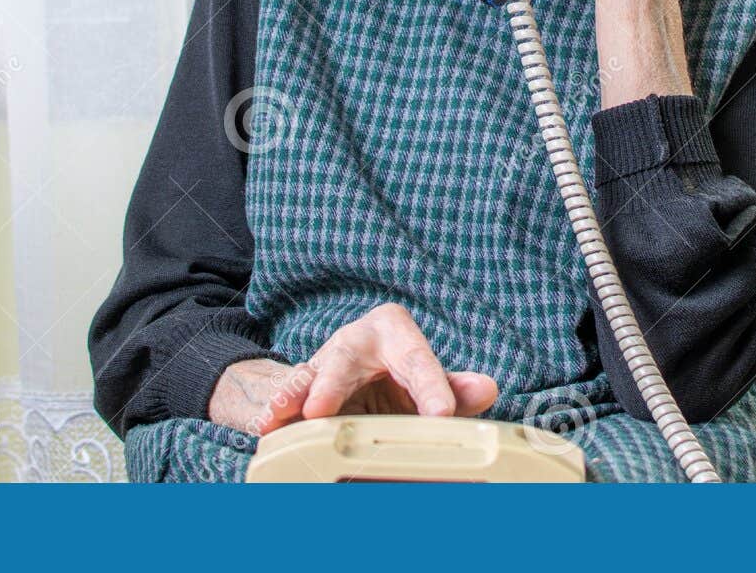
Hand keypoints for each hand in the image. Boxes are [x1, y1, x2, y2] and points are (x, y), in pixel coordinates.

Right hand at [211, 303, 498, 434]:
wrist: (348, 381)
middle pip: (344, 358)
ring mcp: (320, 364)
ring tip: (294, 412)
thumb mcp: (425, 381)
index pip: (415, 358)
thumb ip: (452, 387)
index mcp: (393, 331)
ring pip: (309, 375)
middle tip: (330, 407)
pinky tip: (268, 424)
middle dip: (337, 383)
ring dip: (299, 394)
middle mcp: (352, 342)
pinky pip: (284, 396)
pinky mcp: (297, 388)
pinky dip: (276, 410)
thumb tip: (487, 388)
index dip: (430, 387)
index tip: (443, 414)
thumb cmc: (396, 378)